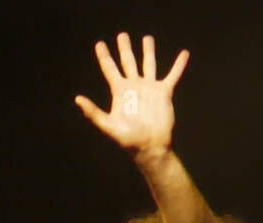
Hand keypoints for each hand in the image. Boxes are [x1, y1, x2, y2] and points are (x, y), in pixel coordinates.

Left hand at [75, 33, 187, 159]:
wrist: (150, 147)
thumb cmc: (128, 139)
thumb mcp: (108, 126)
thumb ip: (93, 112)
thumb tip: (77, 99)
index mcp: (120, 92)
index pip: (109, 69)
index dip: (104, 57)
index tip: (99, 44)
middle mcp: (134, 87)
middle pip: (128, 62)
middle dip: (125, 48)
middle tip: (122, 35)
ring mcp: (149, 88)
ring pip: (148, 64)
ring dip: (148, 51)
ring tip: (147, 38)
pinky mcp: (164, 93)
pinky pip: (172, 75)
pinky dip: (178, 65)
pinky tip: (184, 54)